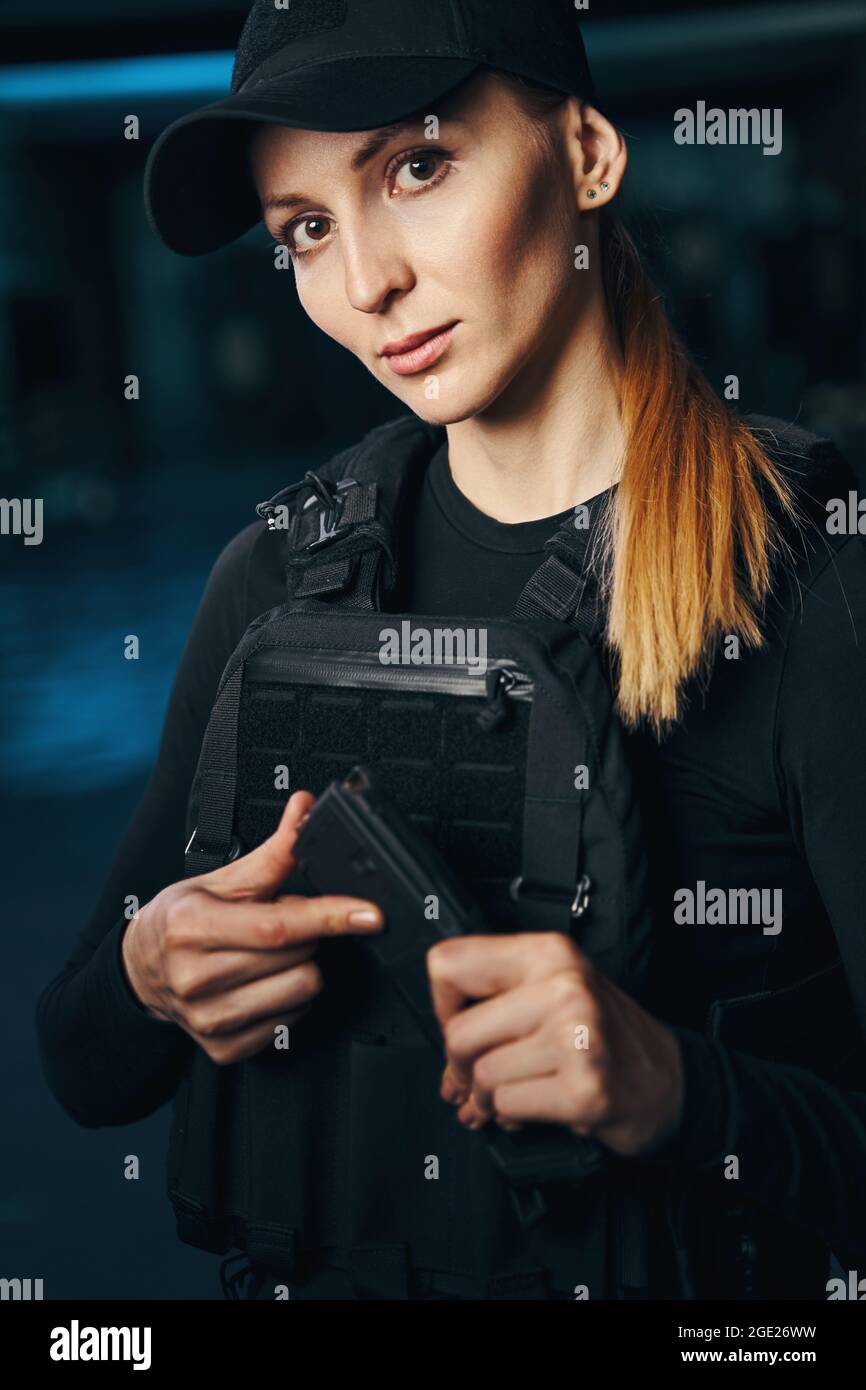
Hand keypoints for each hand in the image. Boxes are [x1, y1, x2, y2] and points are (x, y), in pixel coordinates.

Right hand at [121, 790, 384, 1064]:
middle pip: (297, 957)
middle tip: (282, 922)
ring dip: (302, 966)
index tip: (370, 914)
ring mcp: (209, 1018)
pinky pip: (291, 1022)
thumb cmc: (181, 918)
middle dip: (308, 933)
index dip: (330, 917)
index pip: (277, 926)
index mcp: (193, 926)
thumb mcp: (223, 879)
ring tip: (273, 953)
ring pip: (302, 991)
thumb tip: (306, 808)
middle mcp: (196, 977)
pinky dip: (290, 998)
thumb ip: (273, 850)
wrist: (140, 968)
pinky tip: (266, 981)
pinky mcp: (223, 1048)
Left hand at [426, 931, 682, 1157]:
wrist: (670, 1080)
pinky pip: (508, 1106)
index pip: (450, 963)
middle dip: (456, 1067)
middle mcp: (564, 986)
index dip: (442, 1004)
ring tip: (498, 1099)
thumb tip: (440, 1034)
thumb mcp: (556, 987)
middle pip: (459, 1033)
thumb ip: (499, 994)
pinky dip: (506, 1117)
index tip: (457, 1022)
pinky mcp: (582, 1088)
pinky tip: (523, 1113)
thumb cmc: (606, 1035)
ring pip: (482, 1074)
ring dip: (482, 1099)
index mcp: (549, 953)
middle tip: (466, 1080)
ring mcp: (576, 1037)